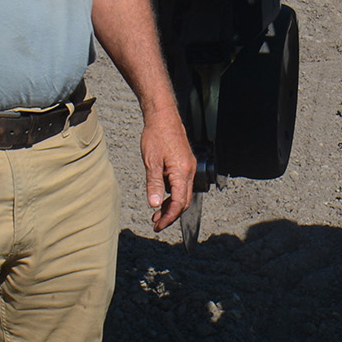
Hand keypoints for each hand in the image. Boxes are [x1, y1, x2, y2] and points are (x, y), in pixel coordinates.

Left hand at [141, 110, 195, 231]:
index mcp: (182, 172)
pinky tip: (162, 196)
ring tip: (156, 213)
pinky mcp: (185, 163)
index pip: (179, 203)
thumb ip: (154, 184)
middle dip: (170, 215)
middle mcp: (189, 171)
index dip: (168, 217)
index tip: (157, 225)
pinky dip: (173, 195)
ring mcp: (189, 167)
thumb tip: (154, 204)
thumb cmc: (157, 136)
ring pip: (183, 194)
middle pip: (184, 202)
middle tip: (156, 223)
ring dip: (171, 206)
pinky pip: (182, 185)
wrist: (163, 117)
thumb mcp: (151, 162)